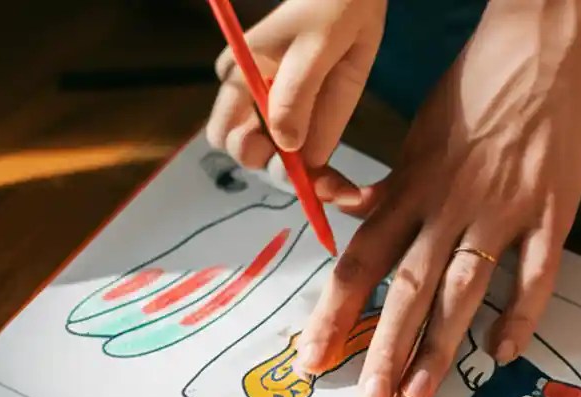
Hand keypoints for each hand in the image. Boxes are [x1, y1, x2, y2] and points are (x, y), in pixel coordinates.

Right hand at [204, 0, 385, 211]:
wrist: (357, 0)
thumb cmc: (326, 10)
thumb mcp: (311, 47)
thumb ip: (295, 94)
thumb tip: (285, 145)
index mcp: (239, 83)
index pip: (223, 133)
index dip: (243, 147)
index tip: (271, 147)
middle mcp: (257, 109)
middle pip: (249, 157)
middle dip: (272, 167)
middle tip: (303, 167)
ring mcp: (288, 123)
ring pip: (281, 169)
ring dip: (305, 185)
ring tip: (335, 188)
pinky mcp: (316, 131)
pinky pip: (313, 169)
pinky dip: (327, 185)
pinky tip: (347, 193)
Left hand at [295, 0, 580, 396]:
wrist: (542, 46)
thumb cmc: (473, 92)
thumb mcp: (415, 138)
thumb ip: (387, 188)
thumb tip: (348, 213)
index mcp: (408, 190)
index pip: (359, 262)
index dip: (333, 313)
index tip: (311, 358)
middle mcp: (446, 205)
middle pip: (407, 287)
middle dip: (384, 348)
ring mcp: (501, 209)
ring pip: (463, 288)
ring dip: (441, 346)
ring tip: (420, 393)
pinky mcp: (552, 209)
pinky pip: (536, 271)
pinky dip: (522, 313)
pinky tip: (504, 353)